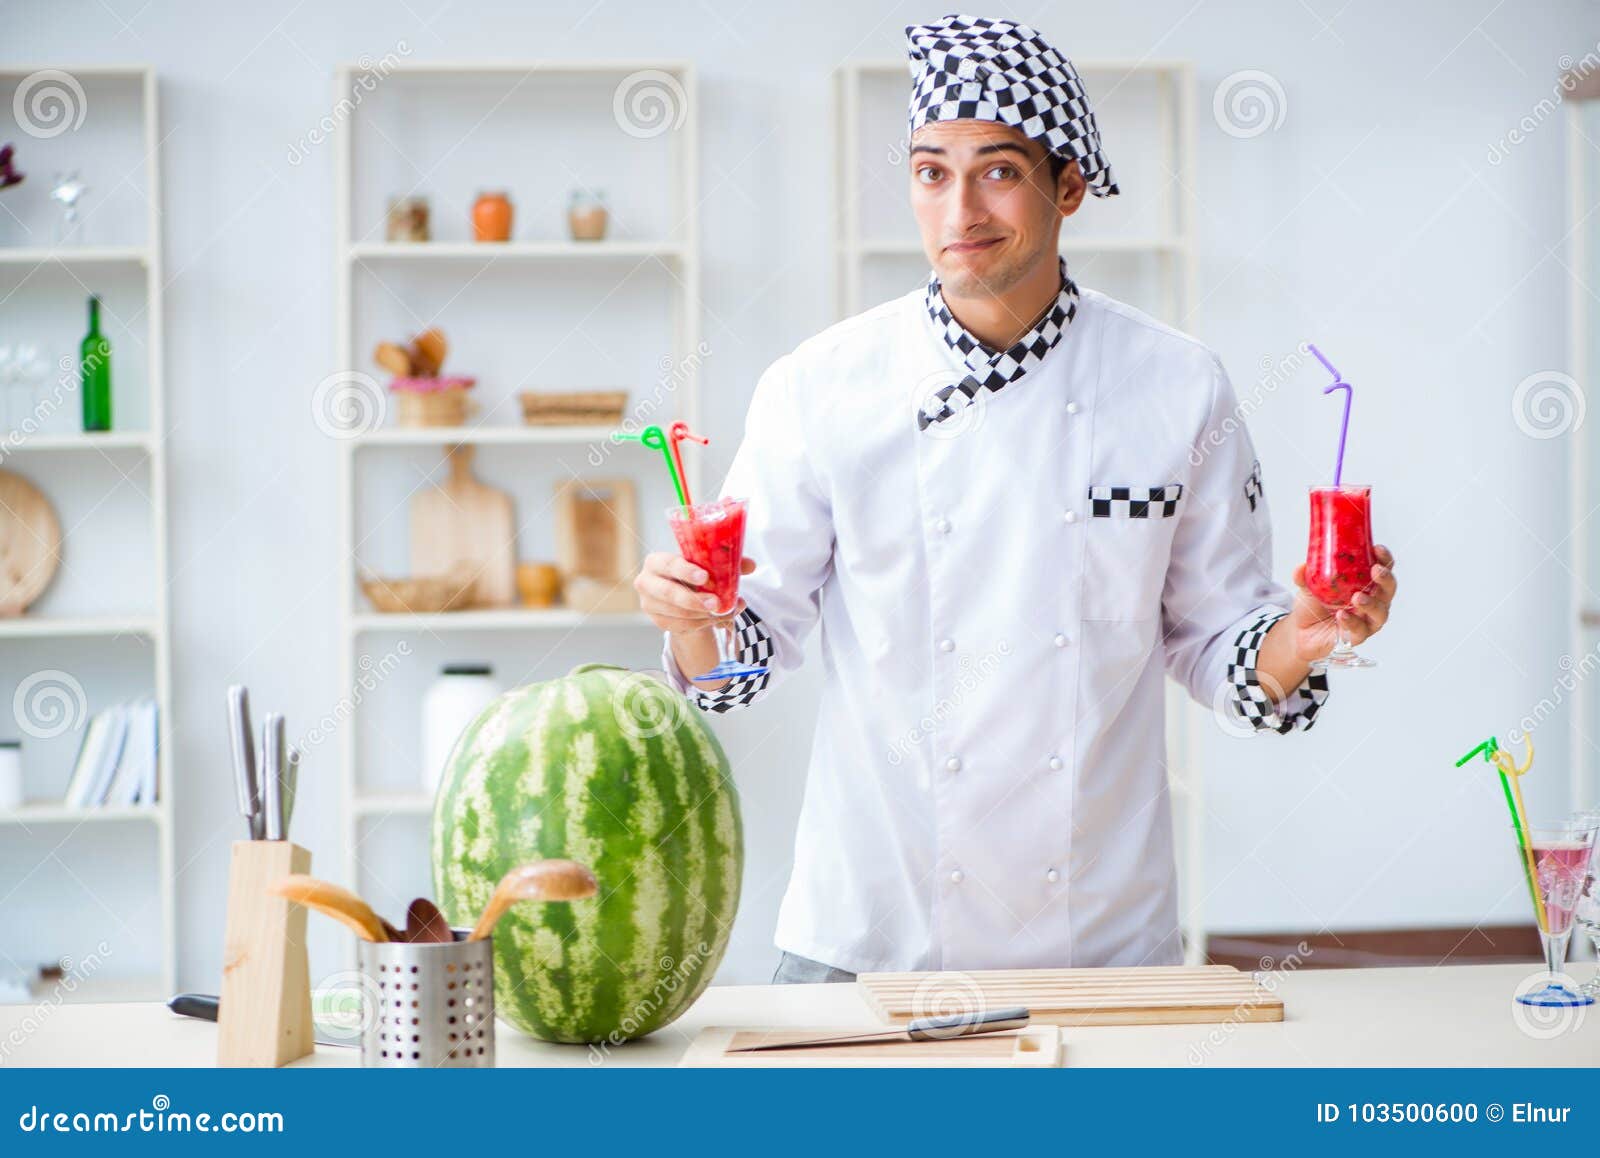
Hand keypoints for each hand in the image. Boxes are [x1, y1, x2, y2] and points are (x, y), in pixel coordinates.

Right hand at [634, 552, 756, 633]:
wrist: (682, 593)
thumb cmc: (693, 573)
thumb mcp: (707, 564)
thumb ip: (727, 562)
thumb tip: (750, 565)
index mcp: (656, 561)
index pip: (668, 564)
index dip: (685, 571)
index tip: (704, 577)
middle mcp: (646, 582)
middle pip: (668, 593)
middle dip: (694, 599)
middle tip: (716, 603)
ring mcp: (649, 605)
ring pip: (677, 613)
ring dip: (702, 614)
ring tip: (721, 611)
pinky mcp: (658, 621)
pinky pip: (681, 626)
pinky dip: (700, 624)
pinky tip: (713, 619)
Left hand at [1288, 544, 1396, 661]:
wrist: (1301, 631)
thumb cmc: (1313, 605)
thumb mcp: (1307, 586)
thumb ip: (1304, 576)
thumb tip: (1302, 566)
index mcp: (1365, 583)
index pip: (1382, 568)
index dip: (1384, 558)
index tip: (1378, 548)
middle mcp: (1373, 601)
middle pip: (1389, 589)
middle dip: (1385, 579)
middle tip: (1375, 571)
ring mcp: (1367, 619)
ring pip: (1380, 612)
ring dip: (1371, 603)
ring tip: (1357, 597)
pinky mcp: (1358, 636)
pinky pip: (1361, 630)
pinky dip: (1352, 622)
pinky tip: (1342, 615)